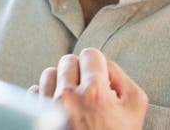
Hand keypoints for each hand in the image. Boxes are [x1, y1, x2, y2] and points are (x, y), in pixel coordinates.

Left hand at [28, 48, 147, 129]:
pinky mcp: (34, 115)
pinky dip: (46, 97)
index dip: (97, 65)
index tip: (99, 78)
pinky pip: (35, 91)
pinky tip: (59, 110)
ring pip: (49, 73)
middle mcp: (68, 96)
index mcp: (95, 92)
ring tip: (73, 101)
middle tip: (88, 91)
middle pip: (68, 61)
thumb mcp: (135, 108)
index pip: (90, 54)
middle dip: (79, 72)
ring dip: (61, 82)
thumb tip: (103, 67)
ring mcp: (48, 106)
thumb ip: (122, 78)